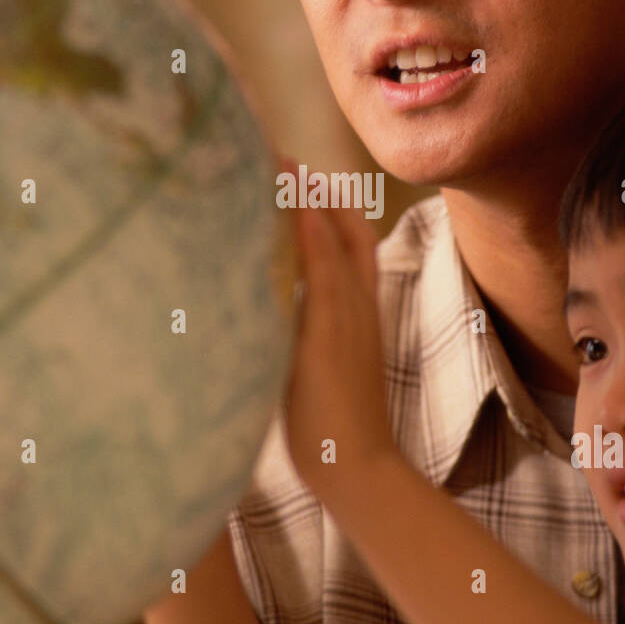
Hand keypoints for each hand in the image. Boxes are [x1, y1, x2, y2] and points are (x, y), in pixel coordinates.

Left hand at [280, 161, 397, 497]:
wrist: (360, 467)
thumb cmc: (332, 428)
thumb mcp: (316, 370)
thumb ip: (299, 338)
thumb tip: (263, 322)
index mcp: (359, 313)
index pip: (352, 243)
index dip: (330, 206)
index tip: (302, 175)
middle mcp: (359, 306)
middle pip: (347, 230)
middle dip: (318, 190)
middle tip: (284, 156)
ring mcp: (348, 317)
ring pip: (333, 242)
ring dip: (308, 199)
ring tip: (280, 163)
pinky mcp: (331, 335)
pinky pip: (325, 274)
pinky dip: (313, 236)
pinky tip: (296, 207)